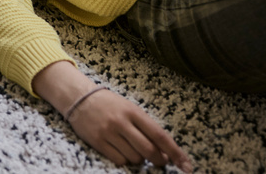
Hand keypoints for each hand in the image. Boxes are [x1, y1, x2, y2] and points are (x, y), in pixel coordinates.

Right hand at [68, 89, 191, 171]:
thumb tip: (165, 154)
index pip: (160, 135)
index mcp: (134, 111)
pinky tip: (121, 150)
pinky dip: (125, 160)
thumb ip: (146, 128)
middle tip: (160, 161)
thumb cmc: (109, 104)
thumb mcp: (130, 109)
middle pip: (149, 150)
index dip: (176, 152)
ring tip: (132, 148)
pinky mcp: (98, 142)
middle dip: (159, 160)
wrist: (78, 98)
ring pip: (135, 158)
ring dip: (139, 159)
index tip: (187, 166)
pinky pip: (119, 161)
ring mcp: (109, 132)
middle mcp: (122, 122)